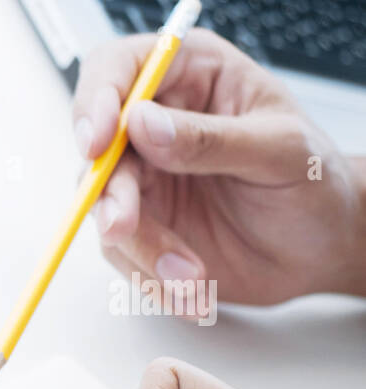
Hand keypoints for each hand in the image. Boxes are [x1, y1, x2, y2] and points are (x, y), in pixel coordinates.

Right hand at [73, 29, 365, 306]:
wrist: (321, 250)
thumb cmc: (314, 185)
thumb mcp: (279, 151)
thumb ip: (211, 139)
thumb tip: (142, 125)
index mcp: (191, 77)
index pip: (119, 70)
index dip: (96, 101)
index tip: (97, 144)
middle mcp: (157, 124)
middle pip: (99, 150)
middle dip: (110, 195)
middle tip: (125, 227)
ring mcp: (145, 178)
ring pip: (104, 209)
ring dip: (141, 249)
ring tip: (190, 276)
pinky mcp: (141, 226)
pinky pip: (123, 253)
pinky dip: (152, 279)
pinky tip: (193, 290)